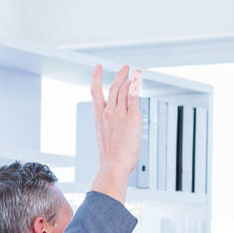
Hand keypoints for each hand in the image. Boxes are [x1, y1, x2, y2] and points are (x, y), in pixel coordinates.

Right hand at [89, 63, 142, 200]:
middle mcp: (108, 113)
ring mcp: (119, 114)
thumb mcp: (106, 140)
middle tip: (124, 68)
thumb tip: (116, 131)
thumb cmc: (111, 159)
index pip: (96, 93)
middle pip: (113, 88)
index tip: (97, 69)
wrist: (114, 165)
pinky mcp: (132, 117)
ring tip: (134, 71)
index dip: (96, 79)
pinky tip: (138, 77)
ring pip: (123, 90)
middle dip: (119, 76)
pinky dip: (135, 85)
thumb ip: (110, 130)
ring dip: (129, 78)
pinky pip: (133, 97)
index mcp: (99, 118)